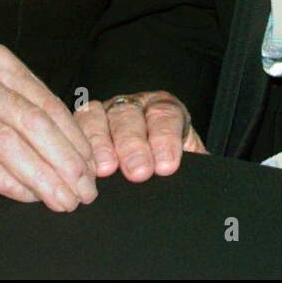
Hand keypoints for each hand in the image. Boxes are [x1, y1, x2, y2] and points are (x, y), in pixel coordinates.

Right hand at [0, 35, 97, 210]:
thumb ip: (13, 101)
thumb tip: (62, 142)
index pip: (48, 104)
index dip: (75, 139)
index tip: (93, 166)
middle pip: (37, 123)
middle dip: (68, 162)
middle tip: (86, 191)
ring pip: (13, 142)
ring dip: (45, 176)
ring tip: (64, 199)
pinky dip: (10, 181)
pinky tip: (29, 195)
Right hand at [75, 91, 207, 181]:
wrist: (151, 167)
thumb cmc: (167, 164)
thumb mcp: (188, 163)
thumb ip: (197, 167)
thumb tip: (206, 177)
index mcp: (164, 109)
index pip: (166, 115)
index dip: (165, 138)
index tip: (166, 165)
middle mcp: (133, 105)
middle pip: (130, 115)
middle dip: (133, 144)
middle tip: (138, 171)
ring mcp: (105, 112)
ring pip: (99, 116)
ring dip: (100, 143)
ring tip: (104, 169)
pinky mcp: (82, 124)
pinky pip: (75, 126)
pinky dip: (77, 144)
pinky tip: (79, 164)